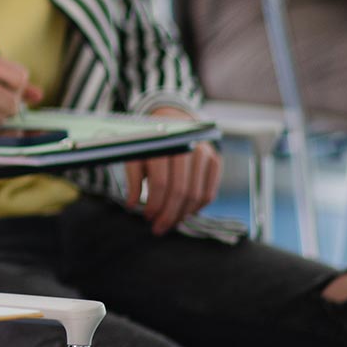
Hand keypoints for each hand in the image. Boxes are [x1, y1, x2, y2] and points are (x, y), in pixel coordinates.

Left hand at [123, 109, 221, 235]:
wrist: (171, 119)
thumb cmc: (149, 142)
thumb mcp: (135, 153)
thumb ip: (133, 179)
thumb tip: (132, 205)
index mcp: (164, 144)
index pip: (161, 183)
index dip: (154, 204)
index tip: (147, 217)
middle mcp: (187, 147)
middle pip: (180, 191)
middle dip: (168, 215)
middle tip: (159, 228)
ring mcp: (205, 153)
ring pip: (196, 195)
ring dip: (182, 215)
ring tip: (170, 223)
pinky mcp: (215, 160)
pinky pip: (209, 192)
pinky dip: (197, 208)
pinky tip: (185, 213)